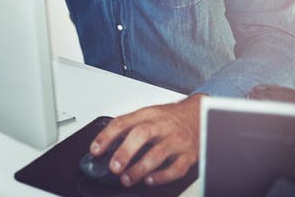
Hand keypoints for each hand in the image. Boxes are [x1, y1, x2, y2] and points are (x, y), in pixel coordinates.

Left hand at [90, 94, 205, 187]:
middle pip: (141, 135)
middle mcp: (162, 126)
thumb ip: (129, 127)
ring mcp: (176, 140)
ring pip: (158, 154)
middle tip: (113, 166)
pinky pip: (176, 168)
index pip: (123, 122)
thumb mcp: (148, 115)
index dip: (106, 136)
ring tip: (127, 178)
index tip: (95, 150)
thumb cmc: (170, 118)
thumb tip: (105, 144)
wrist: (199, 115)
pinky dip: (162, 176)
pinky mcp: (188, 155)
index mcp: (148, 114)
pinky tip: (150, 180)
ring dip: (140, 168)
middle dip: (125, 152)